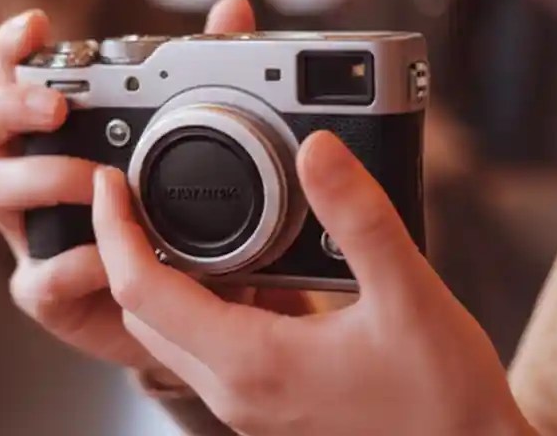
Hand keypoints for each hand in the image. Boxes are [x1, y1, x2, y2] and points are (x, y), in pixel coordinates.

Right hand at [0, 0, 307, 373]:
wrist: (194, 311)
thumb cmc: (178, 218)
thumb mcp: (198, 144)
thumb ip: (207, 76)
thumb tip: (232, 9)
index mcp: (54, 132)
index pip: (15, 76)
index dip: (13, 47)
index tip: (37, 23)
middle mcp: (29, 176)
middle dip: (9, 107)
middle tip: (55, 108)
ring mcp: (28, 234)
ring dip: (45, 177)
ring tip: (98, 181)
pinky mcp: (45, 292)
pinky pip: (37, 276)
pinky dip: (72, 263)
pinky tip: (107, 260)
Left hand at [92, 134, 533, 435]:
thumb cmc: (445, 401)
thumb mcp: (410, 298)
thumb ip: (360, 218)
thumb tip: (319, 150)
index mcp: (252, 361)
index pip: (141, 291)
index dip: (115, 230)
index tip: (110, 183)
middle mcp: (235, 391)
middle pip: (142, 314)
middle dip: (126, 251)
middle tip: (135, 192)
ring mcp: (248, 406)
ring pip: (171, 335)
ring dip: (164, 280)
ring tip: (184, 220)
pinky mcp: (268, 408)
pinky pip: (207, 351)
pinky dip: (204, 306)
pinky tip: (249, 272)